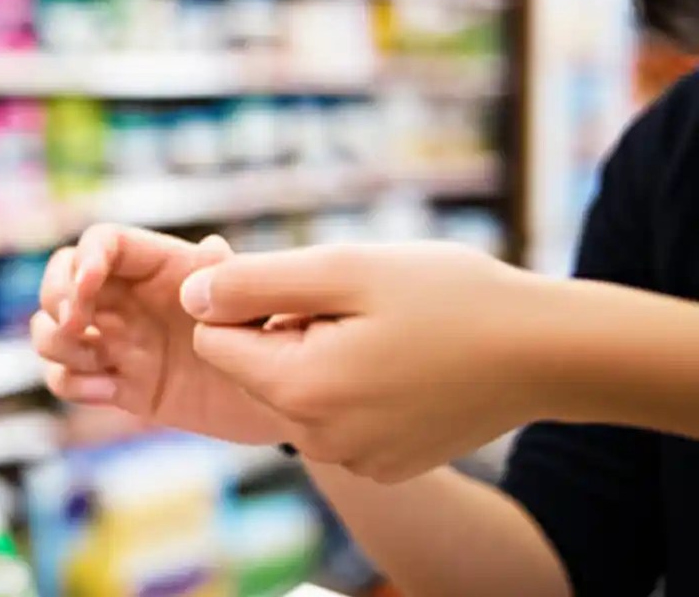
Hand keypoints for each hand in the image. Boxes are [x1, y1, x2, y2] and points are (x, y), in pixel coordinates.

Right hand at [30, 225, 292, 444]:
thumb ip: (230, 278)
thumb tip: (212, 249)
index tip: (89, 285)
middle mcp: (127, 299)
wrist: (277, 401)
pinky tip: (110, 391)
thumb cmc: (269, 341)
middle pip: (59, 278)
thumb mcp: (255, 306)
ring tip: (97, 361)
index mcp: (157, 267)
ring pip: (51, 330)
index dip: (86, 258)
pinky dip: (73, 383)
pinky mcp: (115, 385)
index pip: (101, 242)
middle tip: (76, 324)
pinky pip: (66, 378)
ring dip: (56, 343)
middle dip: (55, 297)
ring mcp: (116, 342)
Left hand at [182, 242, 540, 482]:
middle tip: (355, 305)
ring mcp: (353, 461)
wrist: (546, 351)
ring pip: (296, 390)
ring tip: (383, 332)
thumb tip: (189, 295)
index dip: (246, 299)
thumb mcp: (344, 269)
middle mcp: (317, 441)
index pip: (214, 341)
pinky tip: (403, 363)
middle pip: (255, 367)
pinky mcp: (383, 466)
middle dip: (286, 327)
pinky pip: (336, 417)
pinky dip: (353, 385)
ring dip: (319, 354)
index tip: (301, 280)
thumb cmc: (448, 297)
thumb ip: (254, 281)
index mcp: (299, 390)